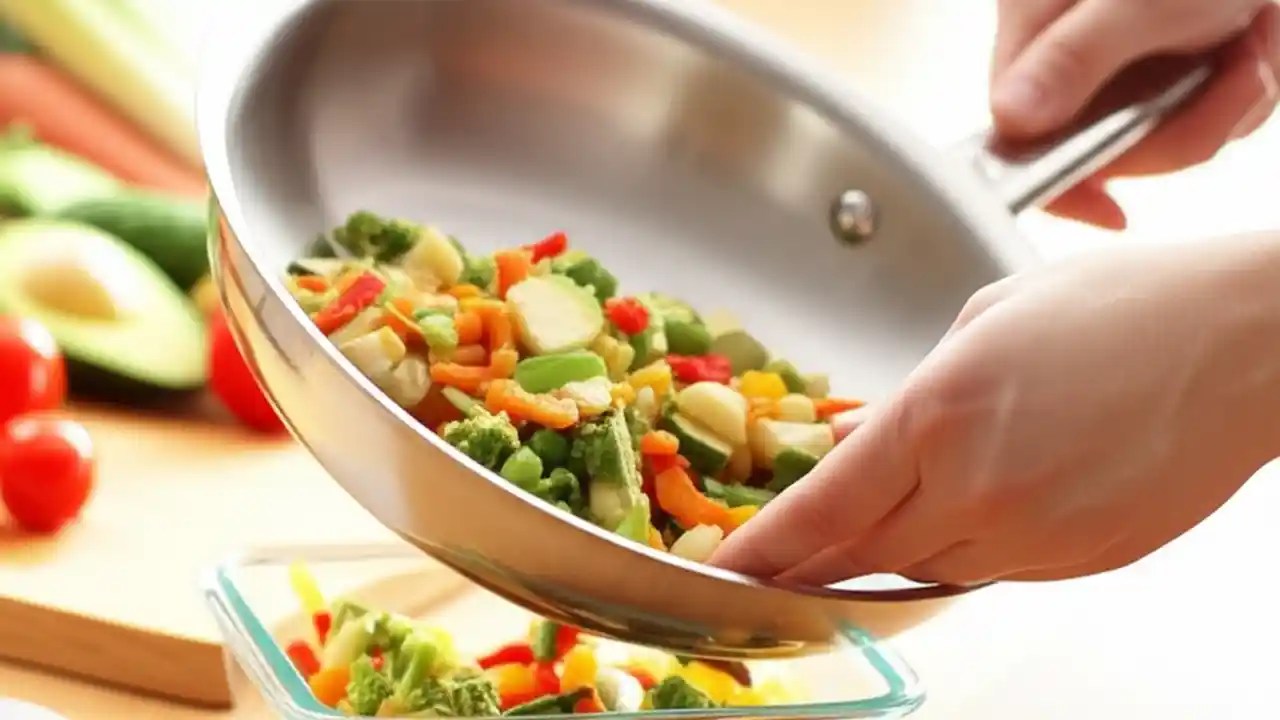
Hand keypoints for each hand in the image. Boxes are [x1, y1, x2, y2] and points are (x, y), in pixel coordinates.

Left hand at [711, 233, 1279, 584]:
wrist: (1246, 342)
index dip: (764, 548)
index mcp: (939, 416)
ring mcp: (1032, 537)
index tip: (725, 566)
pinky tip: (956, 521)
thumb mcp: (984, 320)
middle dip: (807, 565)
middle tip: (769, 569)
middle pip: (860, 555)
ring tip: (852, 546)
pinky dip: (956, 553)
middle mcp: (977, 489)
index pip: (822, 510)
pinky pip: (989, 571)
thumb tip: (859, 439)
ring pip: (921, 571)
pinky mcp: (1078, 562)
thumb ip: (909, 395)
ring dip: (879, 559)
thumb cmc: (1125, 307)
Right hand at [991, 0, 1278, 228]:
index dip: (1064, 183)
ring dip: (1224, 103)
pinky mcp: (1160, 64)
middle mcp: (1064, 51)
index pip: (1017, 137)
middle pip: (1099, 146)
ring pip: (1157, 135)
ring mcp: (1115, 62)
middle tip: (1238, 70)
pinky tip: (1254, 42)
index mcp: (1030, 27)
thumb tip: (1012, 119)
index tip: (1111, 210)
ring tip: (1255, 40)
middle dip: (1181, 128)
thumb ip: (1075, 58)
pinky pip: (1193, 115)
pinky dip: (1237, 91)